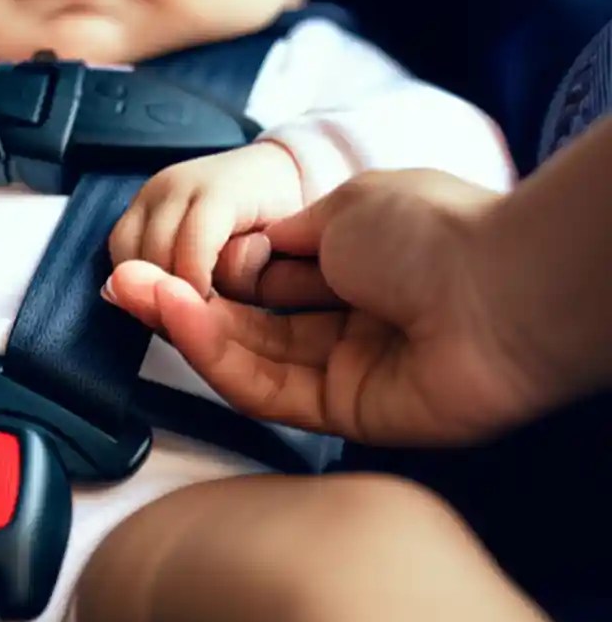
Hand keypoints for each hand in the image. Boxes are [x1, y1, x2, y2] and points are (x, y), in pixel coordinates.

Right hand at [105, 169, 554, 444]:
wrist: (497, 285)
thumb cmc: (433, 234)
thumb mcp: (343, 207)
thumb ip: (288, 234)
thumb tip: (251, 247)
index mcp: (359, 269)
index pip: (268, 281)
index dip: (214, 272)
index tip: (162, 258)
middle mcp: (350, 323)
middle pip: (250, 324)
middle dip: (185, 301)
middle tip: (124, 282)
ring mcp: (345, 371)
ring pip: (248, 357)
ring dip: (186, 324)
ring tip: (133, 293)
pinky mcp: (340, 414)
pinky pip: (265, 388)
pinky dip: (216, 354)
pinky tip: (178, 317)